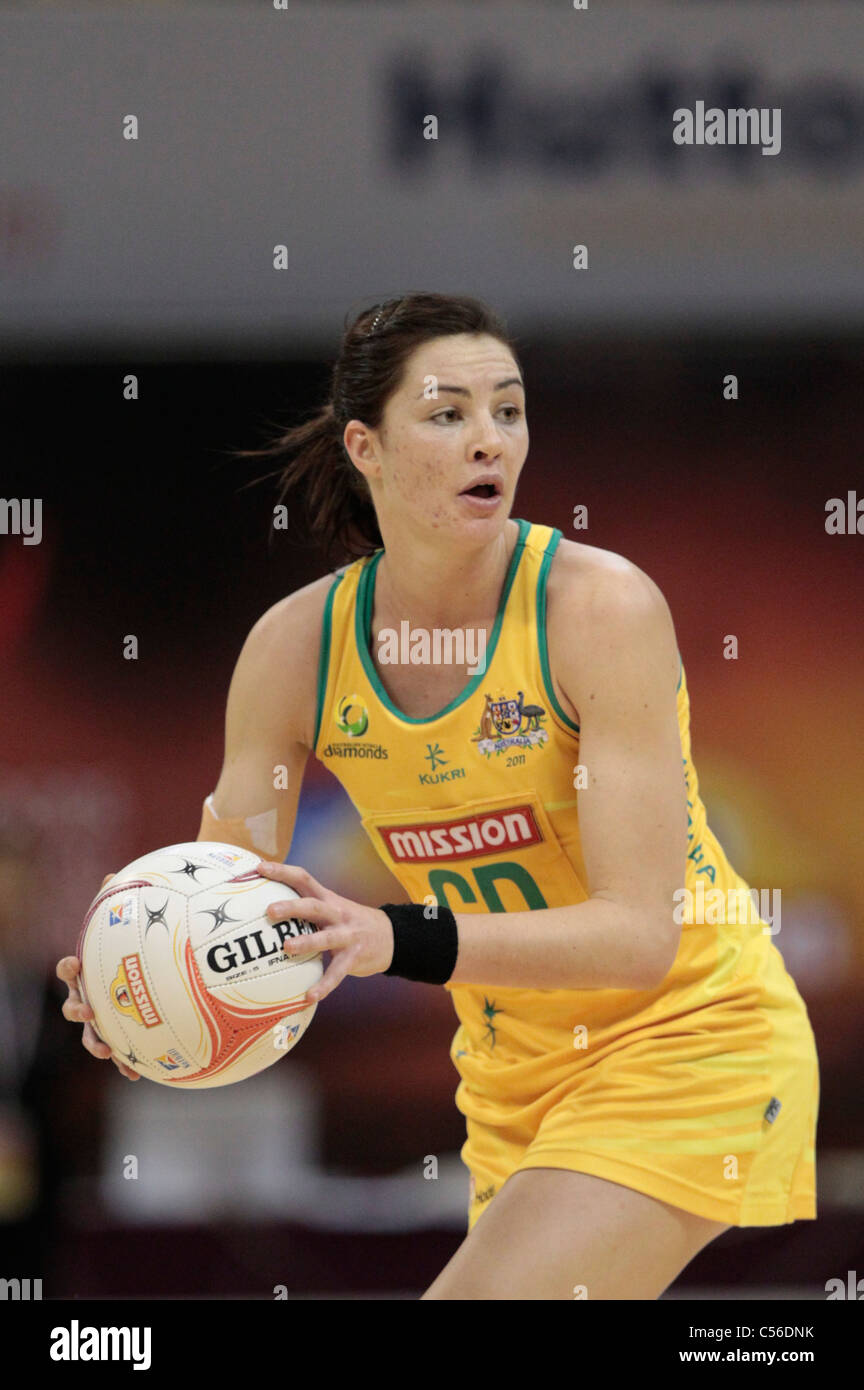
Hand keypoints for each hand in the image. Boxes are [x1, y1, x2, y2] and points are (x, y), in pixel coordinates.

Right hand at [57, 872, 139, 1079]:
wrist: (145, 969)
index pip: (69, 969)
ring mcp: (102, 1018)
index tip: (74, 965)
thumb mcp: (124, 923)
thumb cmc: (129, 944)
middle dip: (77, 1011)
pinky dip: (126, 1063)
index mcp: (87, 971)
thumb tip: (113, 873)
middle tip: (88, 1011)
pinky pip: (121, 1051)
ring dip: (96, 1044)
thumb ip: (118, 903)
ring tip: (108, 1052)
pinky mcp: (121, 1035)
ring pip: (91, 1035)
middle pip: (73, 1006)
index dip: (68, 968)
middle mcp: (89, 996)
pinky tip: (136, 1075)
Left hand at [257, 861, 393, 1004]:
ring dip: (306, 942)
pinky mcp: (354, 957)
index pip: (304, 879)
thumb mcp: (332, 908)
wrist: (391, 937)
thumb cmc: (349, 923)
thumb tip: (265, 909)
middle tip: (270, 910)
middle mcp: (337, 913)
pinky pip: (337, 973)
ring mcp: (347, 935)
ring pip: (326, 937)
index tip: (259, 867)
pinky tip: (308, 997)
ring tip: (286, 948)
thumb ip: (307, 909)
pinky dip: (323, 985)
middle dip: (292, 907)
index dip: (283, 871)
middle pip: (314, 906)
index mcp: (328, 899)